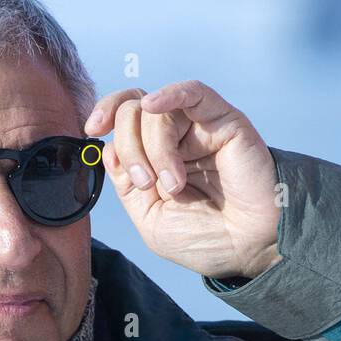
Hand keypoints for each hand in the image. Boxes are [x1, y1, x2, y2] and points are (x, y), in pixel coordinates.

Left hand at [84, 80, 282, 279]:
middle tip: (146, 184)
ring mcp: (199, 128)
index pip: (123, 119)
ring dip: (154, 150)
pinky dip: (169, 94)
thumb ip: (126, 184)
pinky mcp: (223, 121)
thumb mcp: (150, 219)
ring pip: (156, 112)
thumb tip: (108, 147)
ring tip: (175, 185)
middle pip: (132, 112)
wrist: (250, 247)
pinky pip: (192, 92)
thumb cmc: (205, 238)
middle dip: (129, 147)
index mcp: (156, 157)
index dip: (103, 117)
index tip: (91, 132)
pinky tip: (155, 105)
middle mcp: (176, 138)